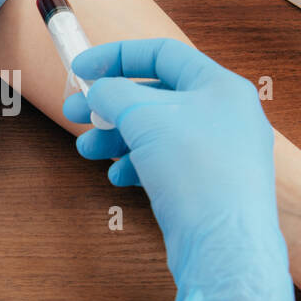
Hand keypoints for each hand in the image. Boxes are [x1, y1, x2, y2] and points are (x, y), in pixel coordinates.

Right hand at [62, 38, 300, 300]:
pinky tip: (117, 176)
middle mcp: (227, 116)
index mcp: (221, 87)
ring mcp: (222, 154)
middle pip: (157, 96)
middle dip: (111, 105)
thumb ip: (114, 93)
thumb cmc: (196, 171)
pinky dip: (138, 164)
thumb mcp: (144, 116)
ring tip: (87, 150)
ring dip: (117, 137)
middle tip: (74, 114)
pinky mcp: (211, 188)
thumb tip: (99, 91)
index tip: (81, 68)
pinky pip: (167, 164)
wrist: (225, 246)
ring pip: (158, 133)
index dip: (117, 56)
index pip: (163, 54)